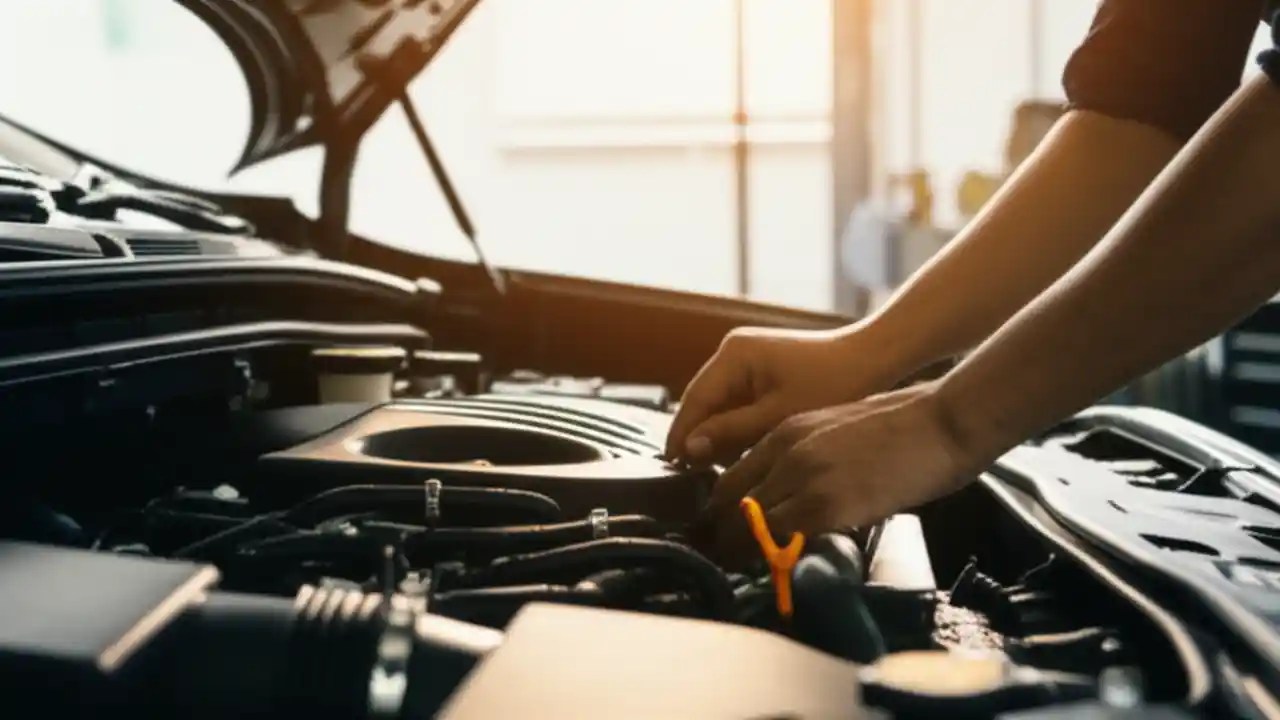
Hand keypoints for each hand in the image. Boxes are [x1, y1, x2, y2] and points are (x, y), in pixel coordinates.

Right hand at [665, 324, 899, 465]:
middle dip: (702, 439)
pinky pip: (739, 403)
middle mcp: (733, 352)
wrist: (874, 360)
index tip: (672, 470)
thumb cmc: (832, 384)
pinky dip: (739, 428)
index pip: (693, 401)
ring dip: (721, 436)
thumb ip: (730, 432)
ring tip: (722, 472)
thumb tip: (688, 450)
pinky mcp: (762, 371)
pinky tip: (745, 454)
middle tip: (697, 480)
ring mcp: (747, 359)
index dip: (682, 437)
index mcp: (733, 355)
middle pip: (704, 404)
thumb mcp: (778, 416)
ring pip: (720, 406)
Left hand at [692, 382, 987, 563]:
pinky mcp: (829, 506)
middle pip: (731, 504)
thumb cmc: (903, 425)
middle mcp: (785, 454)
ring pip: (749, 526)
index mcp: (785, 432)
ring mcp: (804, 479)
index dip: (721, 512)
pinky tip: (776, 573)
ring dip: (744, 553)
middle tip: (727, 561)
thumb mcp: (836, 429)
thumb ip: (807, 459)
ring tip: (747, 572)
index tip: (722, 534)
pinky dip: (774, 560)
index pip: (730, 479)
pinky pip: (784, 540)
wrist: (942, 421)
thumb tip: (797, 493)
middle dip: (723, 536)